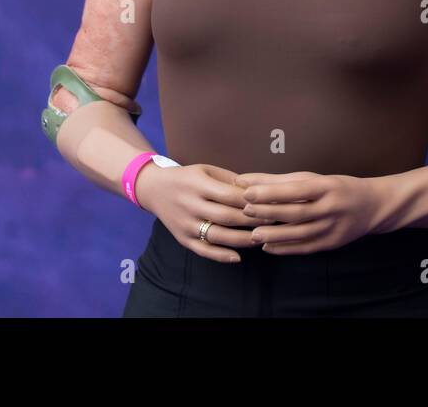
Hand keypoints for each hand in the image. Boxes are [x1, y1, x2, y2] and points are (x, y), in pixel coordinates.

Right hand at [136, 163, 260, 262]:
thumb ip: (229, 179)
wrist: (153, 189)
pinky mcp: (182, 238)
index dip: (251, 201)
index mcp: (198, 184)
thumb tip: (256, 190)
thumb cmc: (186, 177)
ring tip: (260, 238)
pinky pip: (203, 250)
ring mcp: (186, 224)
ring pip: (218, 235)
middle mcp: (191, 205)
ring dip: (242, 239)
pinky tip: (238, 257)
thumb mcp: (205, 169)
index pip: (230, 195)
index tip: (270, 203)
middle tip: (273, 221)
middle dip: (252, 220)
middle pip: (227, 216)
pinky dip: (221, 256)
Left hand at [234, 171, 383, 254]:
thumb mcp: (313, 179)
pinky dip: (285, 248)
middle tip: (246, 211)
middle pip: (297, 212)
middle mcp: (332, 208)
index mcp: (327, 187)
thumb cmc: (337, 187)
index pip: (295, 190)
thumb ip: (279, 180)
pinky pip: (306, 248)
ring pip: (300, 233)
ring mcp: (334, 228)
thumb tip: (246, 180)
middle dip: (270, 212)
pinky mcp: (332, 243)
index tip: (248, 192)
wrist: (373, 206)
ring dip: (275, 235)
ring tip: (253, 234)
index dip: (271, 192)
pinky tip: (268, 246)